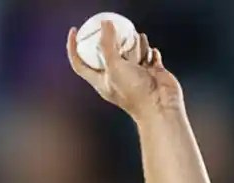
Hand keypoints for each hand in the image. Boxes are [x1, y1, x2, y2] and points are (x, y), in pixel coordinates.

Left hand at [67, 20, 183, 120]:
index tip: (75, 31)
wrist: (160, 106)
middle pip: (109, 53)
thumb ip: (107, 45)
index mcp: (100, 80)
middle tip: (116, 29)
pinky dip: (150, 52)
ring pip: (131, 51)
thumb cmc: (134, 92)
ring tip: (138, 40)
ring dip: (135, 44)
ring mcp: (134, 74)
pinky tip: (151, 53)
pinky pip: (149, 56)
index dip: (73, 48)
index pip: (80, 64)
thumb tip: (105, 24)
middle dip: (112, 40)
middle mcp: (116, 77)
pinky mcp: (151, 72)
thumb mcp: (114, 67)